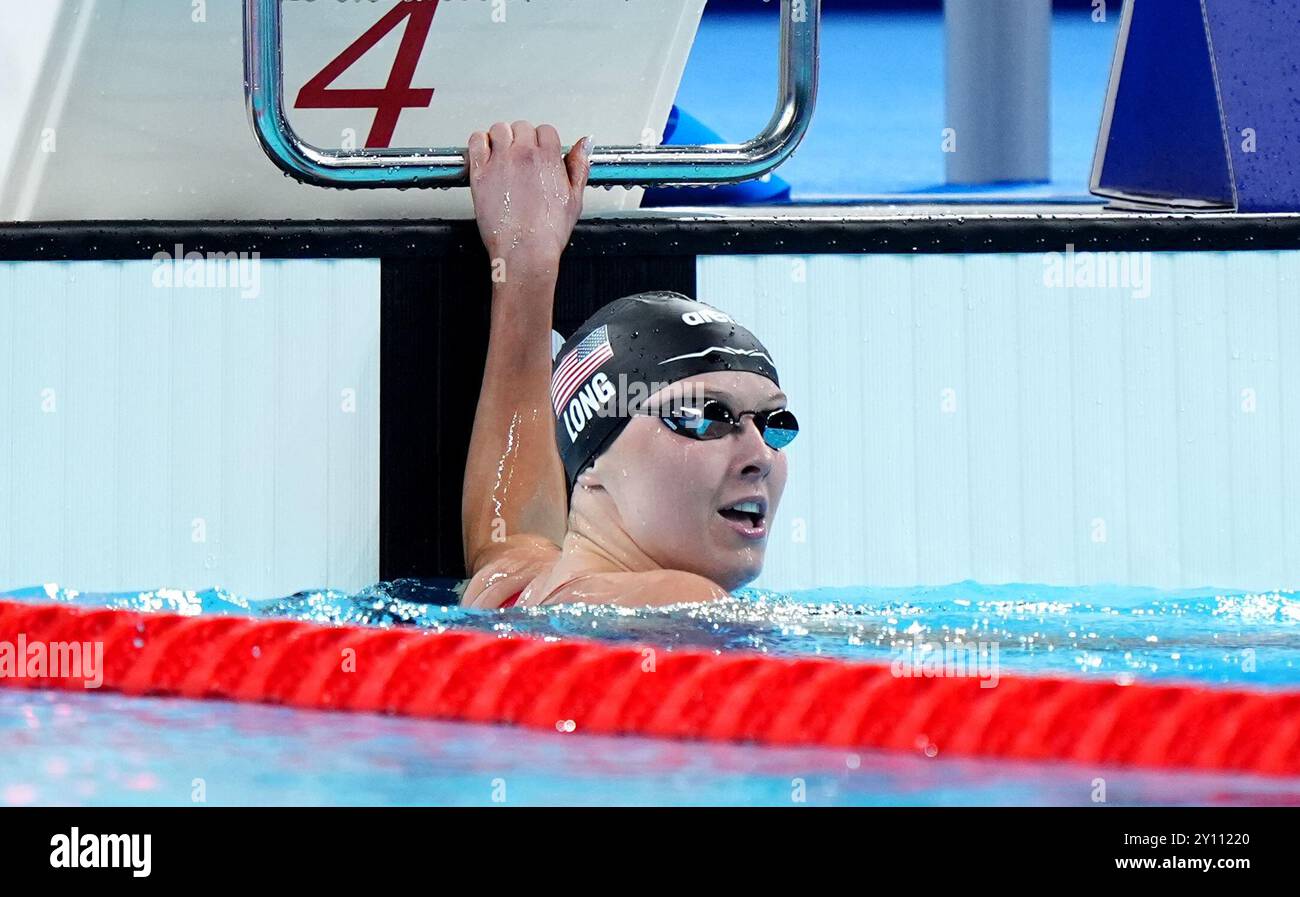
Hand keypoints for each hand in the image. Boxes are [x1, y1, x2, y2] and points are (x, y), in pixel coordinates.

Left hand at [468, 121, 592, 274]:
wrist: (525, 250)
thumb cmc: (548, 232)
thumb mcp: (575, 199)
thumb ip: (579, 166)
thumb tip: (585, 145)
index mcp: (548, 158)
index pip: (545, 130)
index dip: (542, 141)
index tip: (539, 152)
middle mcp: (523, 154)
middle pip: (522, 127)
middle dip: (522, 139)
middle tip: (521, 157)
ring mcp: (500, 162)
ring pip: (499, 129)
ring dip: (501, 137)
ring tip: (503, 154)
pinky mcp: (480, 173)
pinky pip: (477, 141)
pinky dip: (480, 142)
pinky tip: (486, 153)